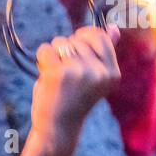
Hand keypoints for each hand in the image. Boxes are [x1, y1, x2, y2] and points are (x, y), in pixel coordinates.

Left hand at [31, 22, 121, 150]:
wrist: (57, 128)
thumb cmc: (73, 100)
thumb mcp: (93, 76)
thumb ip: (103, 53)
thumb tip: (115, 27)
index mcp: (112, 73)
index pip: (100, 36)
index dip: (84, 37)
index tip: (75, 49)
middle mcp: (100, 72)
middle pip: (77, 38)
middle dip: (66, 49)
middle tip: (66, 73)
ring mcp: (80, 72)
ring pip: (60, 42)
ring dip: (53, 54)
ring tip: (57, 76)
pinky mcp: (59, 73)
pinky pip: (45, 49)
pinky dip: (41, 59)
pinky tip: (46, 75)